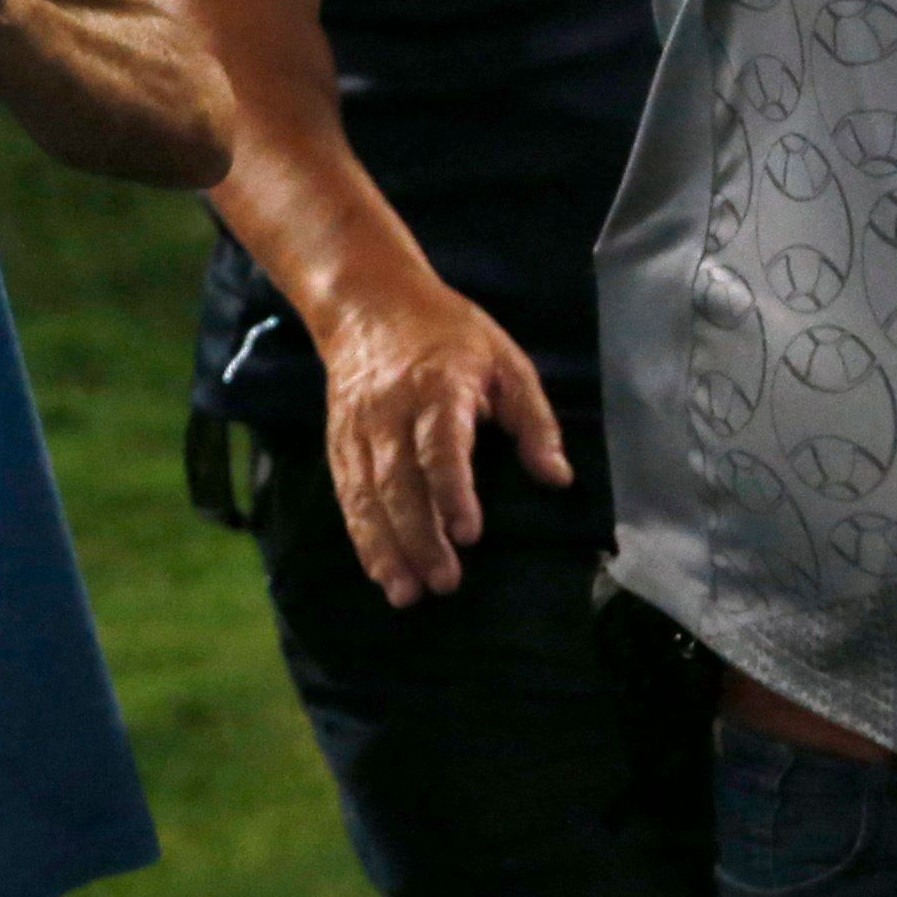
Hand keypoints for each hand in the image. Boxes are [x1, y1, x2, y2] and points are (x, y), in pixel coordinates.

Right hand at [318, 271, 573, 606]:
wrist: (369, 303)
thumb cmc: (452, 334)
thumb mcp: (508, 362)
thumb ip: (534, 422)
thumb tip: (557, 478)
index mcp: (438, 388)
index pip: (440, 448)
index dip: (452, 493)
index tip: (469, 535)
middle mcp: (390, 412)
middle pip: (399, 482)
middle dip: (419, 537)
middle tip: (443, 583)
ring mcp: (358, 429)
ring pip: (366, 496)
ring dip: (385, 548)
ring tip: (406, 593)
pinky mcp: (339, 442)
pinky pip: (347, 495)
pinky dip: (362, 536)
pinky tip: (379, 570)